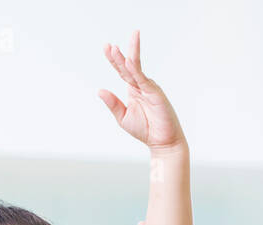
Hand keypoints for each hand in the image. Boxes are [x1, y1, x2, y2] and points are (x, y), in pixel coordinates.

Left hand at [98, 30, 185, 151]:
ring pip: (136, 69)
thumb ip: (113, 103)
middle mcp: (141, 85)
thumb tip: (99, 91)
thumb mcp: (123, 117)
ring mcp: (149, 88)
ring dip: (129, 56)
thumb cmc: (146, 130)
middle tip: (110, 45)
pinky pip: (143, 80)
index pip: (122, 70)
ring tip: (119, 47)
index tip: (107, 46)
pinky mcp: (155, 93)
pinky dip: (136, 71)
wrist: (162, 142)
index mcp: (133, 89)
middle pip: (129, 65)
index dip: (114, 59)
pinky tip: (129, 62)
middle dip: (121, 54)